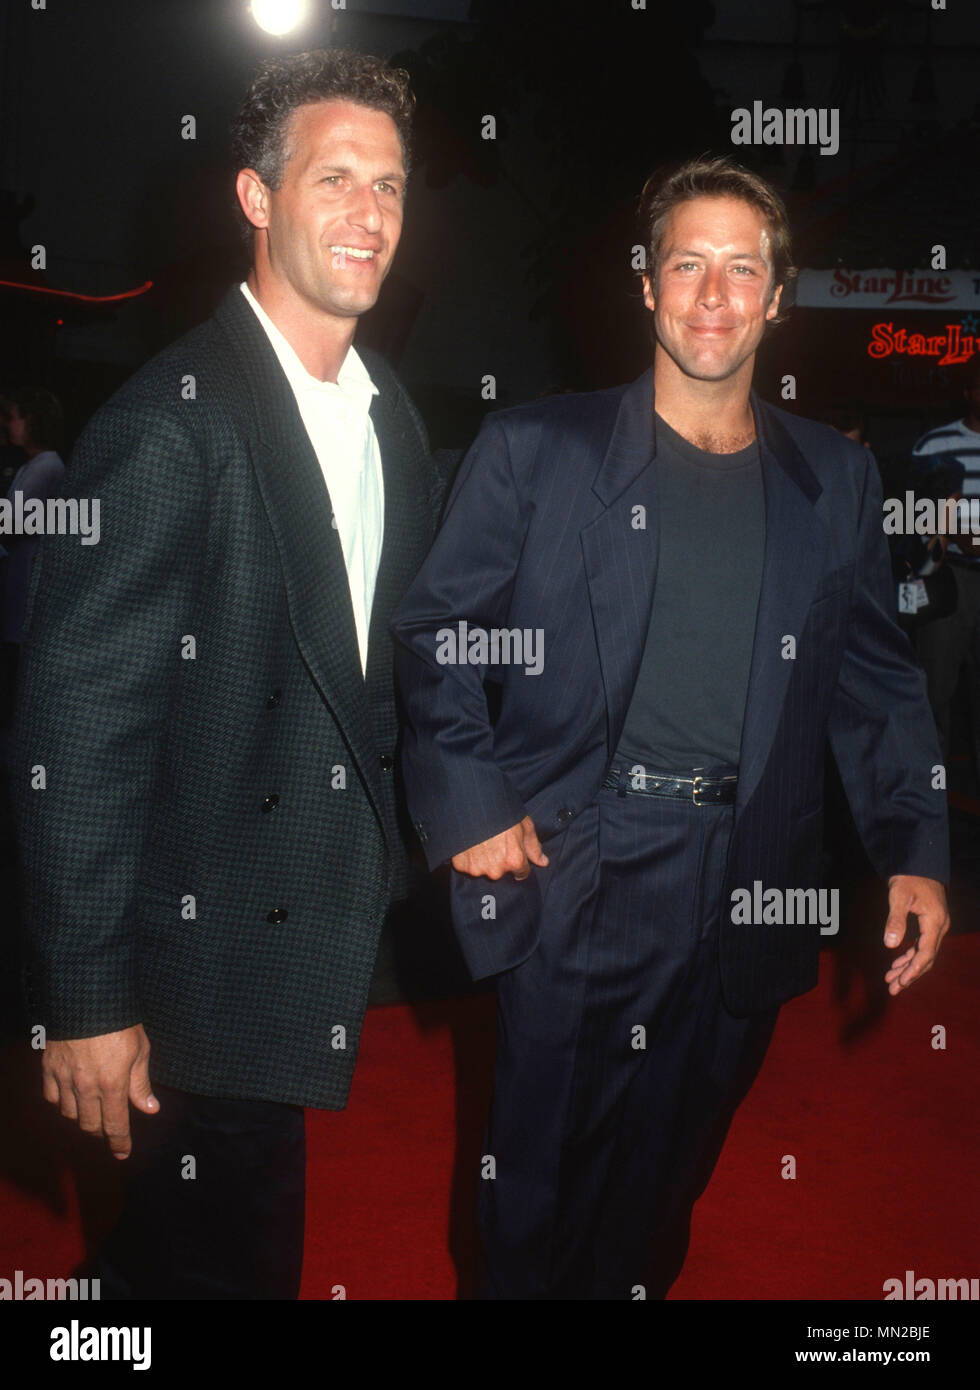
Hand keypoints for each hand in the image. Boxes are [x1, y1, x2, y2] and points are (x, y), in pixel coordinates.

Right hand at [41, 1024, 156, 1159]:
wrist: (88, 997)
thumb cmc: (120, 1021)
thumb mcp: (140, 1050)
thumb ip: (141, 1083)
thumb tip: (150, 1108)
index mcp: (112, 1084)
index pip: (115, 1125)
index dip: (120, 1143)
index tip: (123, 1153)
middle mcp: (85, 1087)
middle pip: (90, 1125)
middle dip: (101, 1131)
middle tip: (110, 1128)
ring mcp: (64, 1078)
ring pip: (69, 1114)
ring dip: (82, 1117)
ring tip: (93, 1109)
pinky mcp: (49, 1068)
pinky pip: (52, 1097)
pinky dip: (62, 1102)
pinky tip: (71, 1096)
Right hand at [452, 815, 548, 880]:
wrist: (472, 801)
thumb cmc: (502, 811)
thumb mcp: (524, 825)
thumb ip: (534, 847)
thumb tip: (543, 862)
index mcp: (514, 860)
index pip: (521, 873)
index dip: (519, 860)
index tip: (512, 850)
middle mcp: (496, 870)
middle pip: (501, 872)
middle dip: (499, 860)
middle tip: (494, 841)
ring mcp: (477, 869)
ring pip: (483, 869)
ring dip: (483, 860)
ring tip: (481, 841)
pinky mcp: (460, 865)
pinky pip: (467, 865)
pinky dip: (467, 857)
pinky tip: (469, 843)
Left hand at [883, 876, 949, 994]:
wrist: (919, 864)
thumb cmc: (908, 878)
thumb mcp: (898, 896)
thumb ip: (895, 920)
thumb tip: (890, 945)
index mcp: (935, 922)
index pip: (926, 953)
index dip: (913, 970)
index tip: (901, 983)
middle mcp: (940, 926)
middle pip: (927, 958)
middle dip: (910, 975)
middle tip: (893, 989)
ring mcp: (937, 926)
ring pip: (925, 954)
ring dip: (908, 968)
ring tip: (891, 981)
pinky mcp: (931, 923)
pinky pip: (923, 946)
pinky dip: (910, 956)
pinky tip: (897, 964)